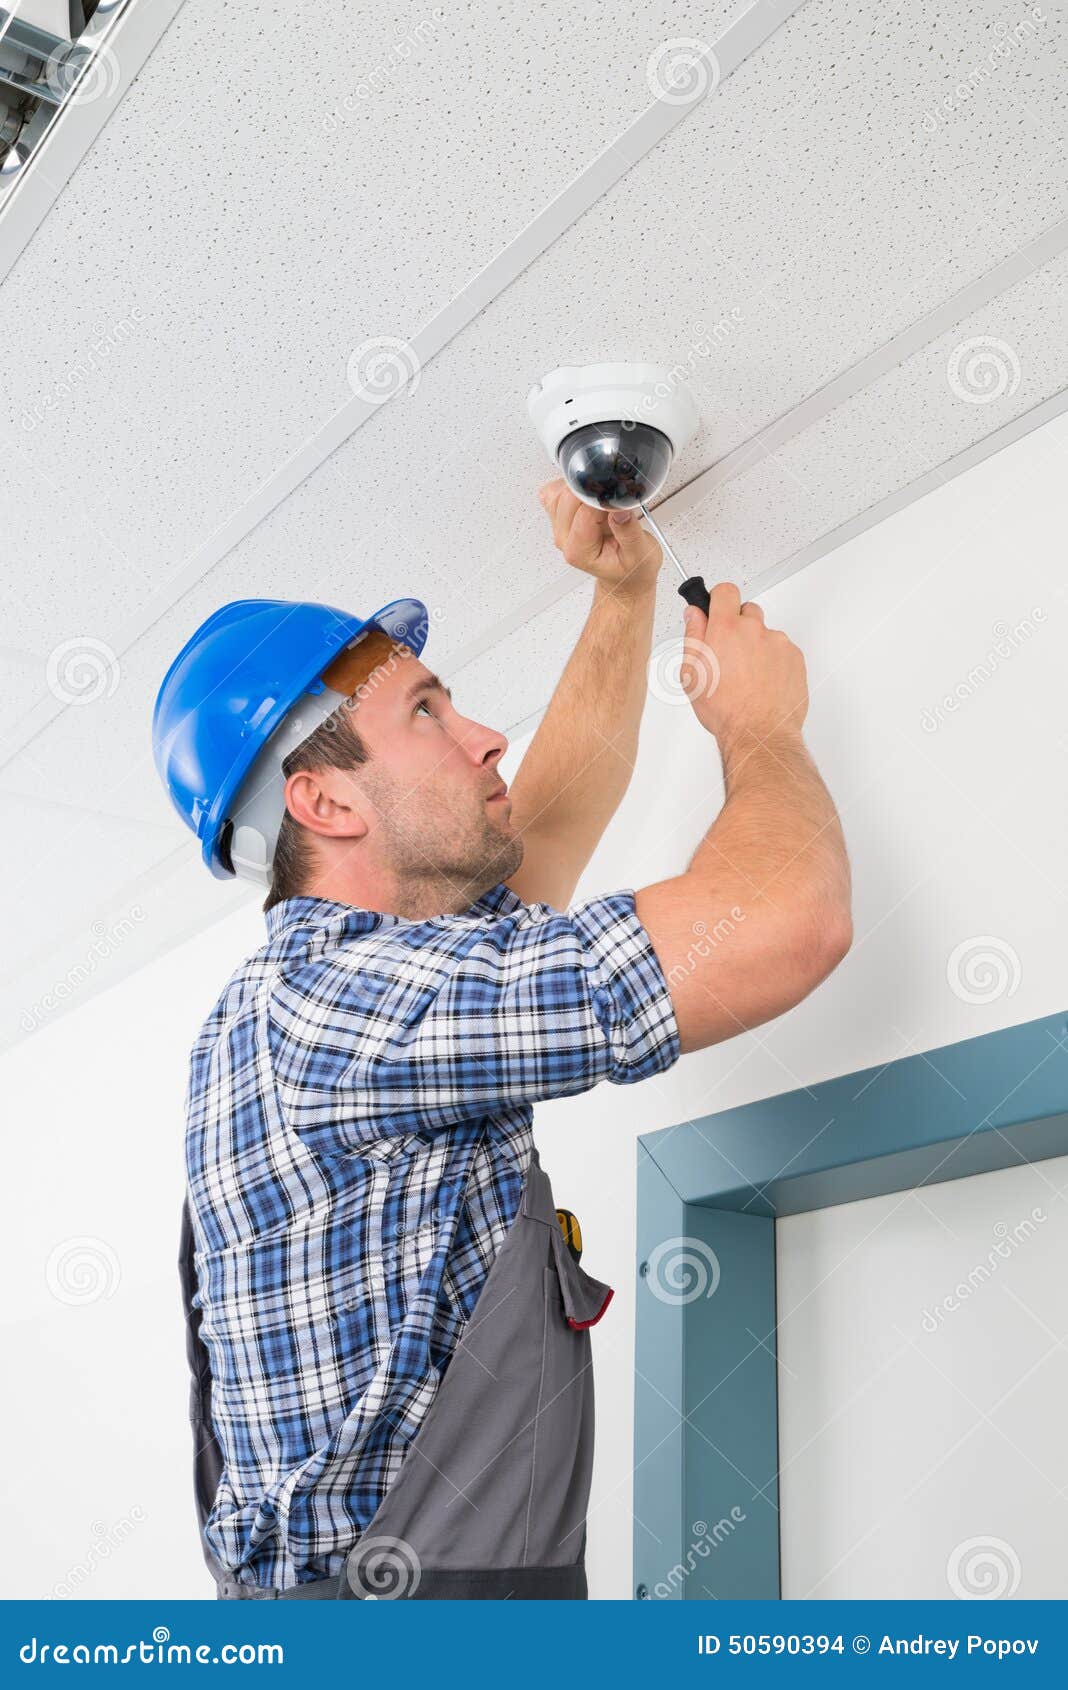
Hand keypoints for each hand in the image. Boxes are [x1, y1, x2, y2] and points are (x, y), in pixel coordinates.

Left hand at [538, 478, 660, 597]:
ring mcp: (560, 527)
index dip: (603, 499)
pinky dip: (572, 486)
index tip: (618, 498)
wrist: (625, 577)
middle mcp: (565, 538)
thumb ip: (629, 532)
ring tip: (603, 500)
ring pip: (559, 492)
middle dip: (593, 490)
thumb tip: (619, 510)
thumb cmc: (630, 568)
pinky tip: (589, 497)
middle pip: (568, 498)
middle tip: (613, 496)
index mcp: (580, 551)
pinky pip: (555, 491)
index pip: (584, 513)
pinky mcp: (560, 517)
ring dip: (582, 487)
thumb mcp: (640, 553)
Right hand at [681, 582, 807, 750]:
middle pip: (747, 610)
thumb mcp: (692, 673)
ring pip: (765, 633)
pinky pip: (782, 650)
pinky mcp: (795, 656)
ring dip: (757, 646)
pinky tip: (763, 682)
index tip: (717, 608)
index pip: (725, 591)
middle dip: (739, 626)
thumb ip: (693, 636)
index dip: (719, 598)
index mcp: (726, 629)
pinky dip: (774, 661)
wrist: (759, 732)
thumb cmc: (725, 710)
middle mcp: (755, 629)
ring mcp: (778, 642)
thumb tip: (694, 614)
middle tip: (730, 653)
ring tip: (748, 676)